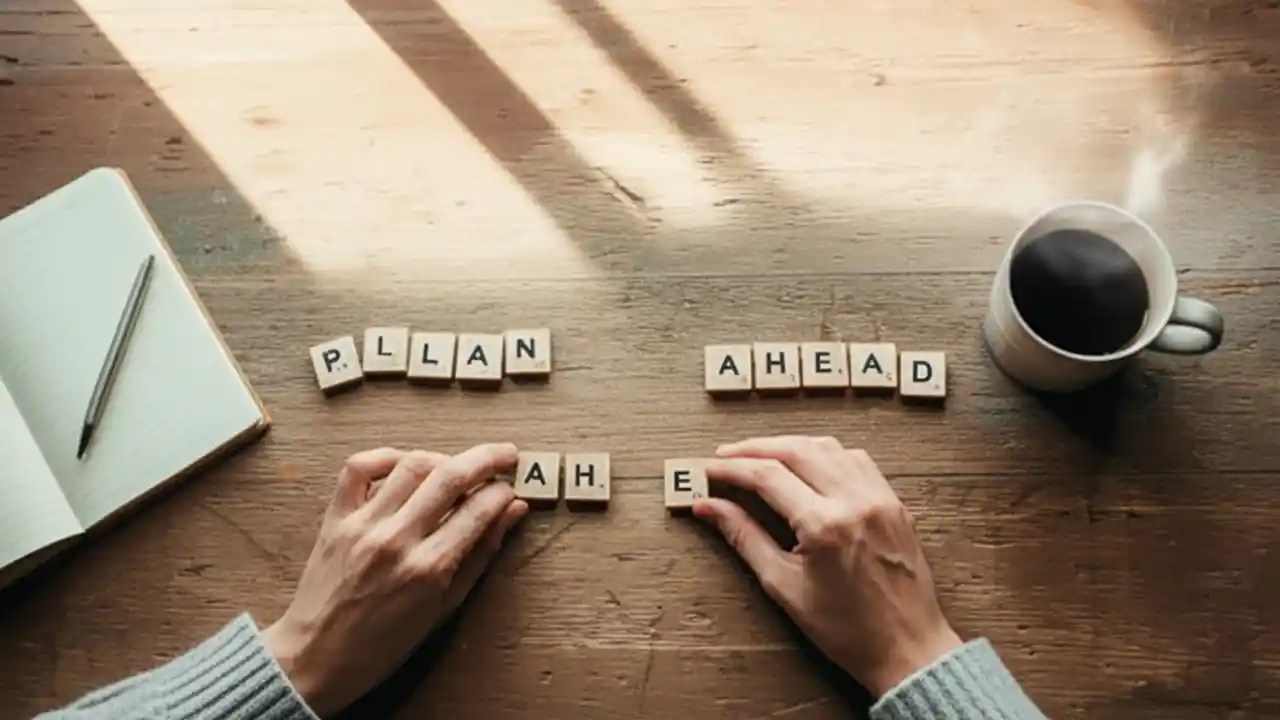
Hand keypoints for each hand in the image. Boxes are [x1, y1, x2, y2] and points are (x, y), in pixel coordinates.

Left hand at [261, 444, 526, 715]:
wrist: (316, 658)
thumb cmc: (384, 644)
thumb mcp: (444, 608)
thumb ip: (480, 555)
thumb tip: (512, 512)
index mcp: (429, 569)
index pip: (479, 509)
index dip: (504, 493)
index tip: (512, 489)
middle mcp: (397, 539)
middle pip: (451, 475)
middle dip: (488, 458)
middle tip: (506, 454)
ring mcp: (363, 525)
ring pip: (411, 465)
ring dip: (443, 457)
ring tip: (456, 467)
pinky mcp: (335, 518)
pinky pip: (360, 467)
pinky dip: (387, 456)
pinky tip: (406, 465)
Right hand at [694, 436, 960, 695]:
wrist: (907, 648)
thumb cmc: (847, 629)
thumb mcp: (783, 586)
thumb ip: (744, 538)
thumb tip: (709, 507)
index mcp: (825, 525)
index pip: (767, 476)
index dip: (732, 467)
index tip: (710, 469)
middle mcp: (855, 501)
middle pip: (795, 450)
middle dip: (754, 448)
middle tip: (725, 455)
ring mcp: (879, 497)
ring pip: (826, 446)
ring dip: (789, 445)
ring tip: (760, 456)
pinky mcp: (893, 501)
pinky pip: (855, 459)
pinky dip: (824, 453)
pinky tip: (807, 465)